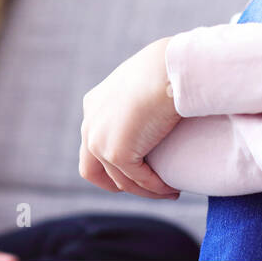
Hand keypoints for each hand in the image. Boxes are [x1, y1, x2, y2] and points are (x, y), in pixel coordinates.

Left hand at [79, 37, 182, 198]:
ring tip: (168, 191)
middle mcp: (90, 123)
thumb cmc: (166, 69)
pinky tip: (172, 188)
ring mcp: (99, 139)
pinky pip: (137, 180)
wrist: (169, 69)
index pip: (95, 144)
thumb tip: (154, 116)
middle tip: (147, 187)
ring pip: (119, 180)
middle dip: (119, 184)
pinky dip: (155, 188)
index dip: (113, 162)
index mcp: (94, 104)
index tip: (141, 167)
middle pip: (92, 169)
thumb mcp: (143, 85)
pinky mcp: (116, 153)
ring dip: (144, 190)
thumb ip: (138, 103)